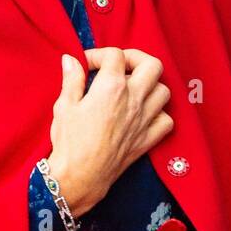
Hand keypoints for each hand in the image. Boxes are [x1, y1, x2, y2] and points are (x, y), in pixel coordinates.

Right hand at [46, 47, 172, 217]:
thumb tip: (71, 60)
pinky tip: (142, 113)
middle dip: (136, 59)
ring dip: (150, 85)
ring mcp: (144, 120)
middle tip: (120, 66)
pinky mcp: (148, 139)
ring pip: (164, 90)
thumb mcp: (64, 105)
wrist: (80, 176)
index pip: (115, 55)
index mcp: (111, 87)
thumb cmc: (70, 142)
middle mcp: (133, 100)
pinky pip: (166, 120)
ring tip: (132, 88)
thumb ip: (72, 79)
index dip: (99, 55)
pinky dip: (159, 113)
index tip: (87, 65)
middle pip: (152, 65)